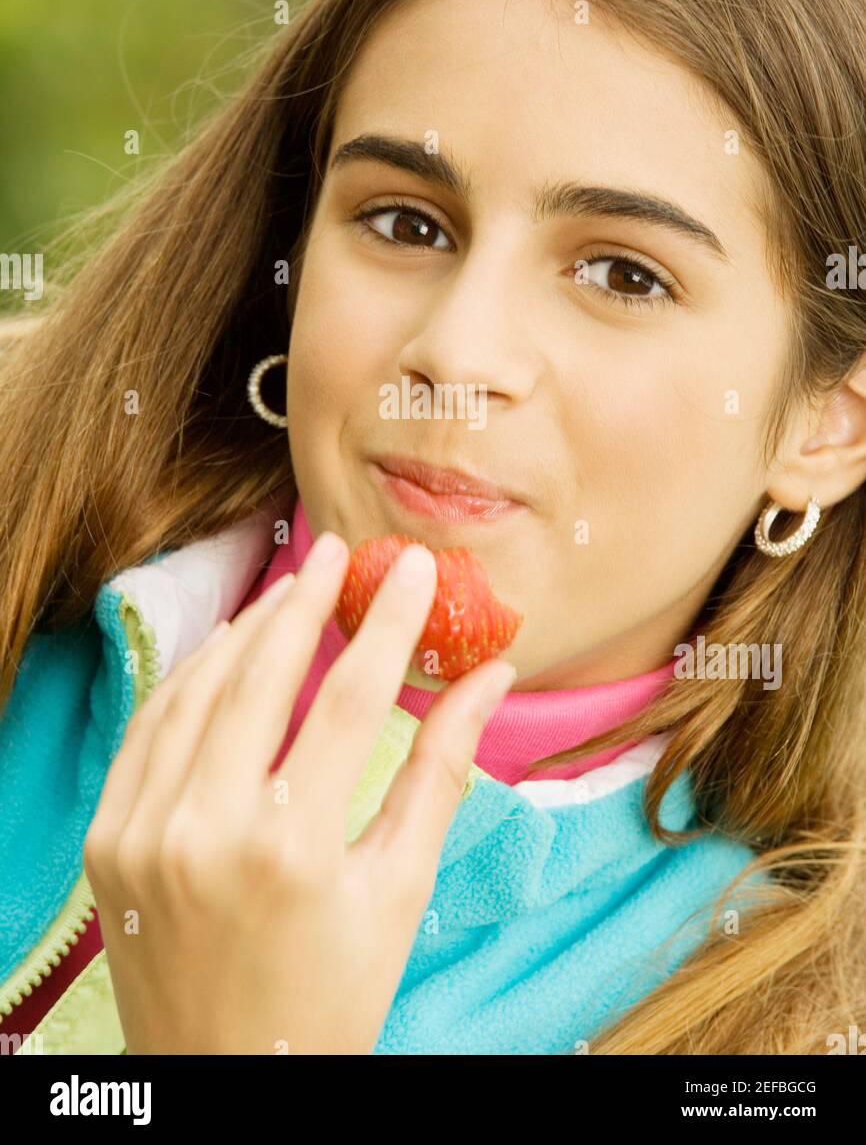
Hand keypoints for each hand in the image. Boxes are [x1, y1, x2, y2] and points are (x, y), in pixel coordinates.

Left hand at [83, 530, 515, 1054]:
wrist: (230, 1079)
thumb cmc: (332, 994)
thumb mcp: (399, 889)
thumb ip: (440, 773)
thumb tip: (489, 678)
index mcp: (293, 850)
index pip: (348, 698)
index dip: (388, 621)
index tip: (412, 566)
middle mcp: (207, 832)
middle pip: (261, 675)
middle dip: (306, 599)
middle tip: (338, 549)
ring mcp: (144, 833)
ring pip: (197, 691)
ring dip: (245, 631)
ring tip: (289, 590)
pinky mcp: (109, 840)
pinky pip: (149, 731)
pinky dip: (189, 680)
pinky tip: (226, 652)